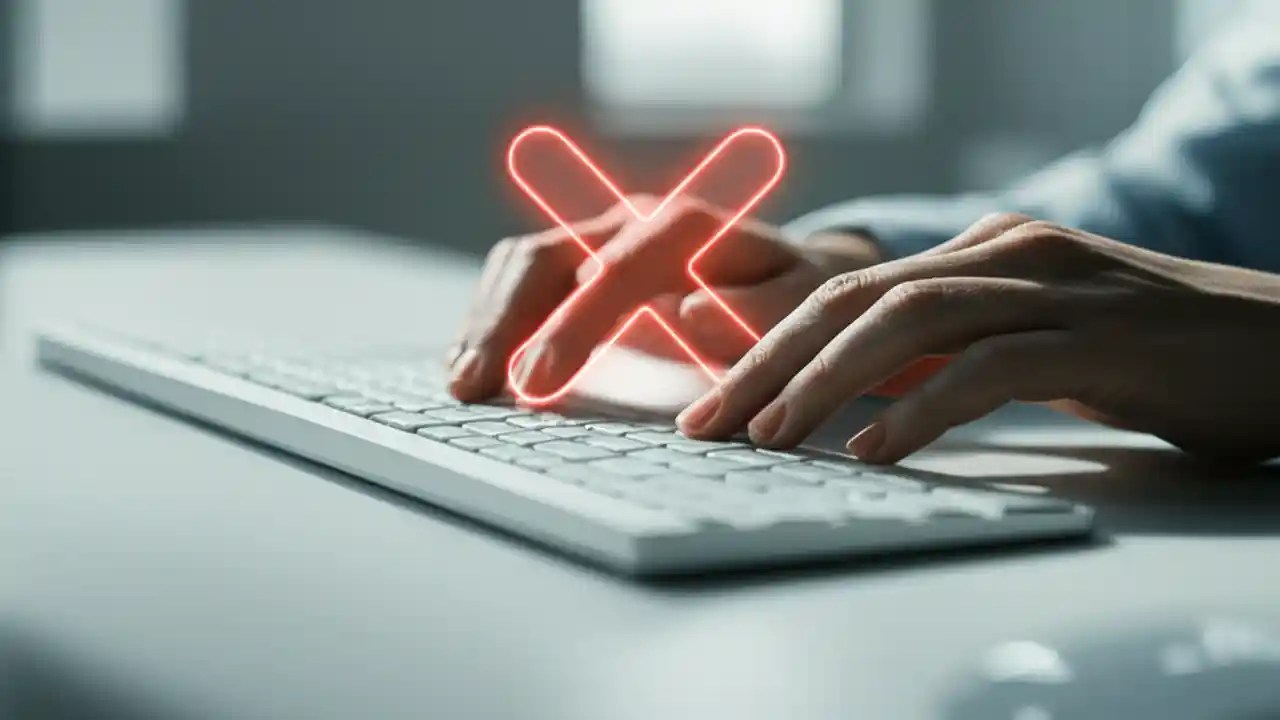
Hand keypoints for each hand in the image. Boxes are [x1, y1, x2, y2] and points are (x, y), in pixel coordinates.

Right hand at [446, 195, 879, 400]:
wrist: (794, 275)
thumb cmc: (800, 301)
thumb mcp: (803, 306)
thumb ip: (756, 310)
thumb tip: (688, 312)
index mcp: (688, 228)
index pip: (614, 269)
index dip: (572, 323)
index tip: (538, 380)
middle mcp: (635, 221)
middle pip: (547, 258)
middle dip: (504, 323)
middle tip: (473, 386)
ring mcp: (603, 239)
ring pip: (524, 266)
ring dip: (487, 323)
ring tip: (462, 382)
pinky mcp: (584, 266)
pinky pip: (525, 284)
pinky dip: (495, 323)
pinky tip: (476, 365)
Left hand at [676, 212, 1279, 463]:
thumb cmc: (1149, 359)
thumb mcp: (1028, 346)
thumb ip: (947, 354)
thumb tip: (849, 395)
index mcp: (985, 250)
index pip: (852, 285)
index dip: (768, 327)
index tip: (704, 376)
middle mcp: (1010, 252)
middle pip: (859, 295)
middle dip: (769, 357)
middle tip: (707, 419)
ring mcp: (1057, 287)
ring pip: (910, 317)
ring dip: (826, 379)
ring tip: (767, 434)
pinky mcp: (1101, 335)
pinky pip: (989, 366)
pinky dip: (922, 406)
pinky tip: (874, 448)